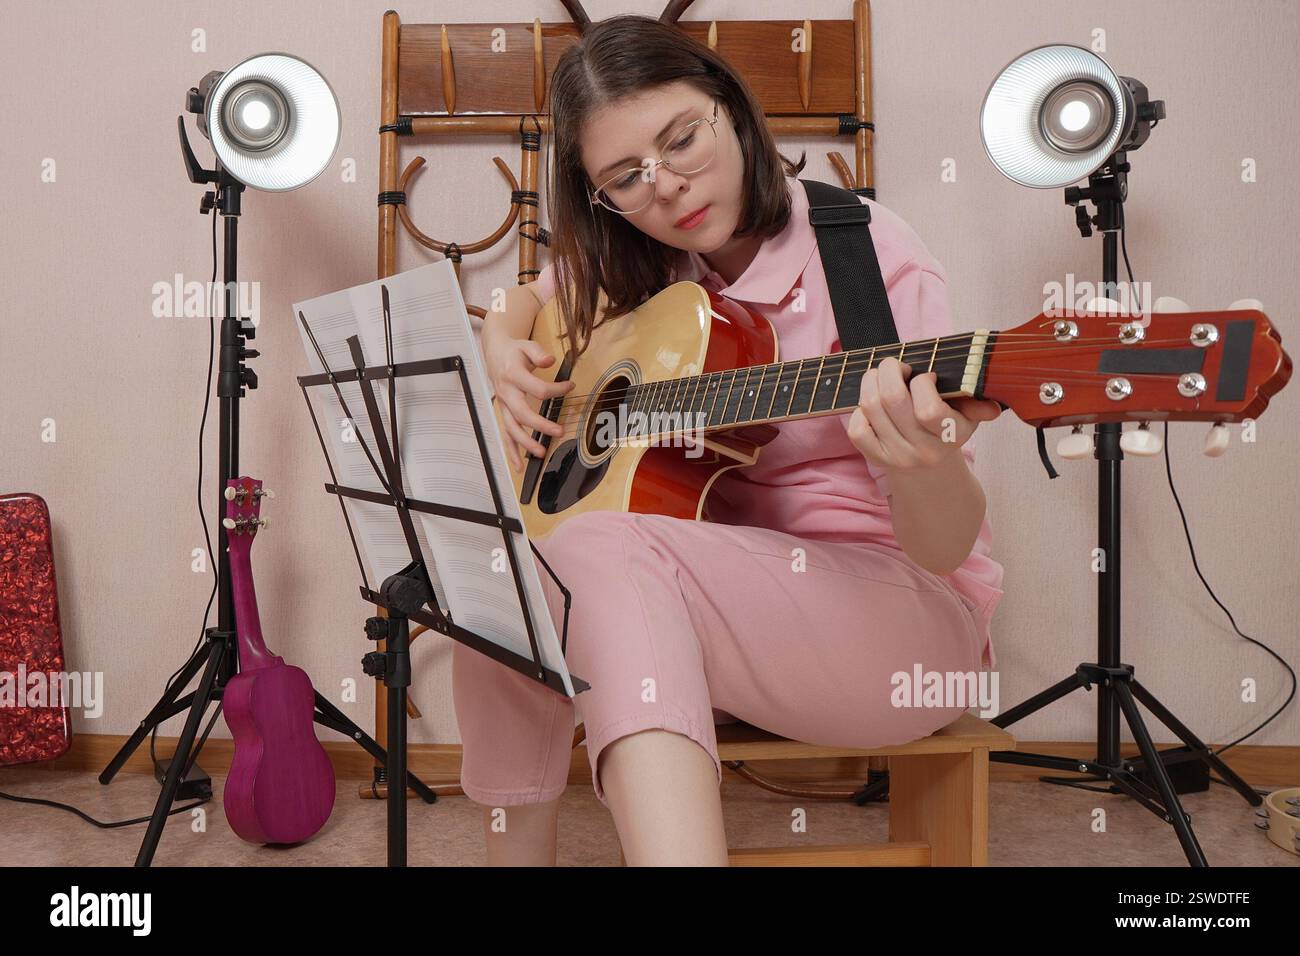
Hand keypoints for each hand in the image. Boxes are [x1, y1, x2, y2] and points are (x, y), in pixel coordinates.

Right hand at [486, 336, 574, 471]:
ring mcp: (503, 405)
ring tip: (541, 453)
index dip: (556, 390)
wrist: (495, 353)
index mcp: (513, 375)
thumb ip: (538, 353)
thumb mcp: (526, 345)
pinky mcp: (504, 413)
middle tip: (559, 431)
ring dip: (525, 443)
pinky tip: (519, 466)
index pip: (537, 388)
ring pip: (511, 428)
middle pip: (522, 413)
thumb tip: (549, 361)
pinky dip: (512, 452)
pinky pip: (506, 435)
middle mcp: (506, 392)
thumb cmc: (514, 351)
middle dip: (540, 425)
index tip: (570, 387)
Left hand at [846, 357, 1001, 475]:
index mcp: (950, 435)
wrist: (930, 475)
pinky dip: (859, 410)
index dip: (921, 382)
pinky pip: (856, 430)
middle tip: (895, 365)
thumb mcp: (968, 419)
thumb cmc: (947, 432)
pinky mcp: (876, 458)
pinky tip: (872, 405)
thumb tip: (991, 407)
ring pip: (870, 407)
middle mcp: (922, 449)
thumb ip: (978, 406)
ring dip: (871, 381)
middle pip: (891, 399)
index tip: (926, 376)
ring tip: (880, 376)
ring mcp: (897, 455)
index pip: (927, 408)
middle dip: (889, 369)